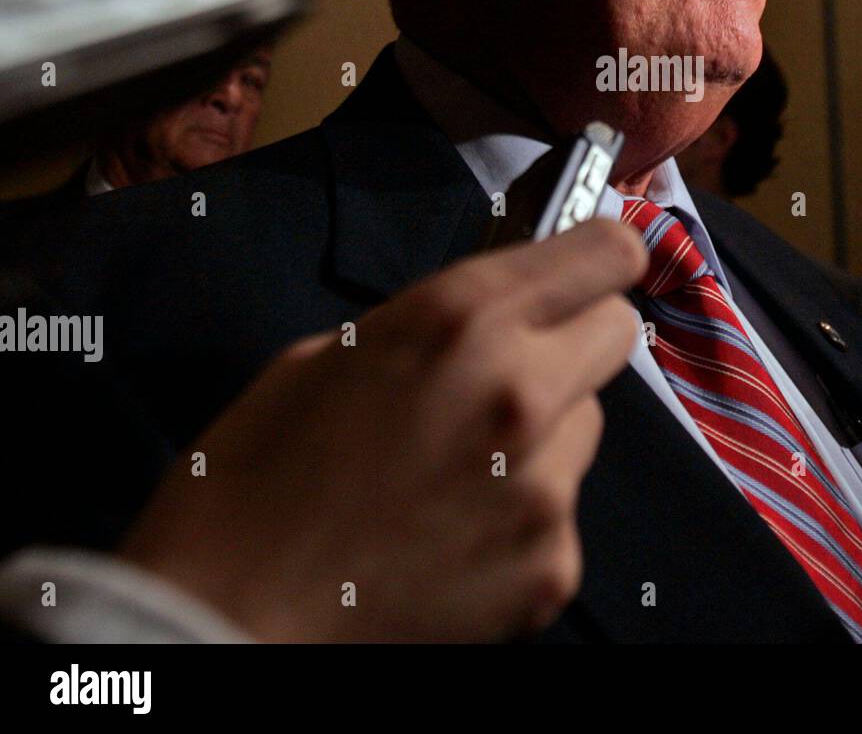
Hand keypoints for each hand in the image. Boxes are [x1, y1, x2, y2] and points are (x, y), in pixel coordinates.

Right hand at [118, 217, 647, 641]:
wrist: (224, 628)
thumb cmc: (248, 487)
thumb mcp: (322, 360)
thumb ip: (426, 327)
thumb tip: (484, 321)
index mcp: (459, 319)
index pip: (605, 253)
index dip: (601, 256)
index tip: (591, 266)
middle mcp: (520, 389)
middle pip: (618, 331)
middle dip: (575, 340)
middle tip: (514, 370)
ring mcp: (545, 486)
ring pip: (588, 425)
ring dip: (545, 432)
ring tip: (460, 468)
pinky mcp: (552, 566)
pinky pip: (563, 511)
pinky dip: (524, 516)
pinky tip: (454, 534)